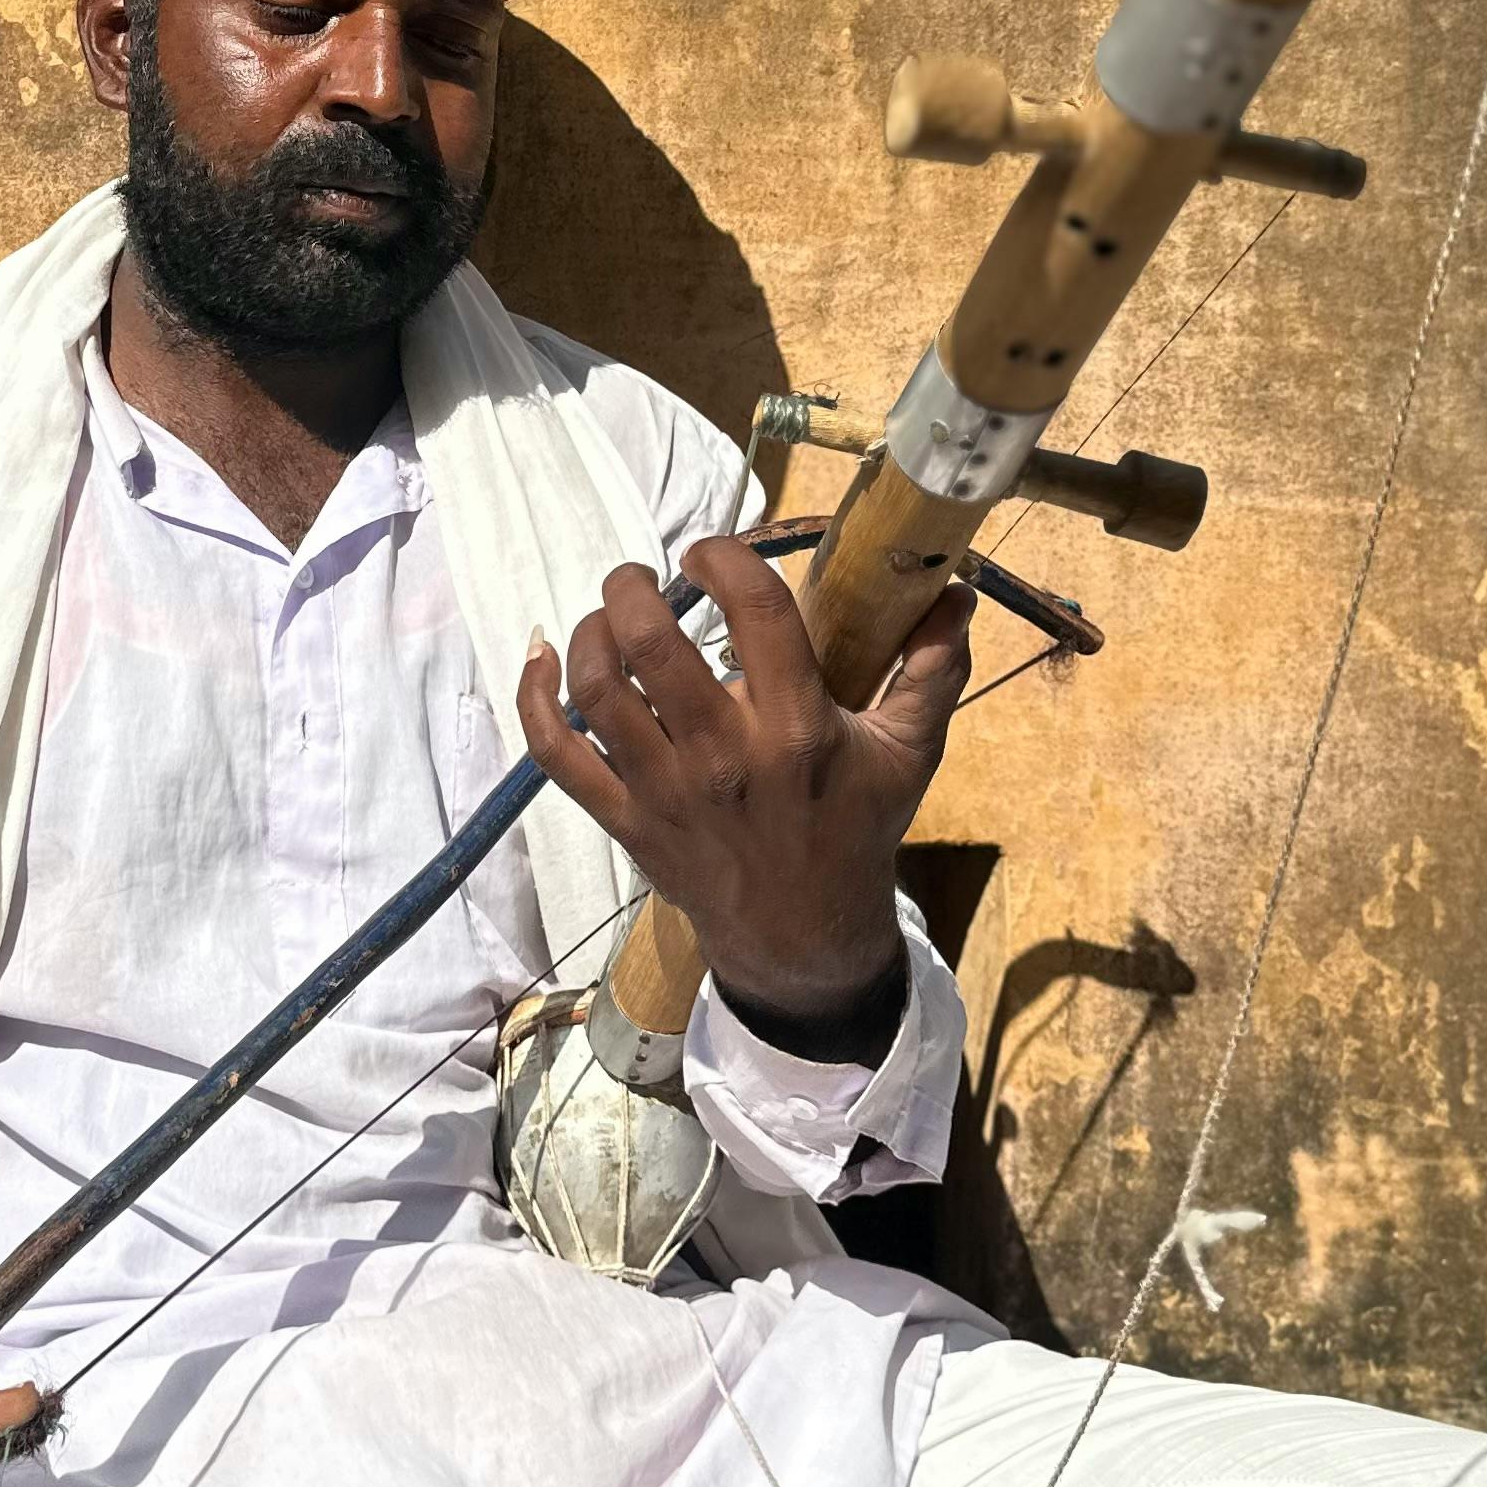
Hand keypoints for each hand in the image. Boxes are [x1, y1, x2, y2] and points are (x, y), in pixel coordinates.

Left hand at [520, 542, 973, 1048]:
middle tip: (642, 576)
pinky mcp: (625, 819)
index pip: (755, 610)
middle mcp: (724, 756)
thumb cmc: (854, 829)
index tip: (712, 549)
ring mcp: (666, 791)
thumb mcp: (909, 753)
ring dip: (592, 633)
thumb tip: (952, 591)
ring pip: (598, 690)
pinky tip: (541, 656)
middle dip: (633, 587)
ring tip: (610, 614)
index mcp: (798, 729)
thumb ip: (932, 669)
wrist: (802, 936)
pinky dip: (535, 698)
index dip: (724, 558)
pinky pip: (558, 754)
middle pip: (653, 643)